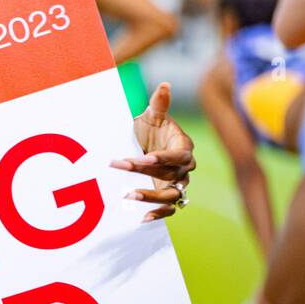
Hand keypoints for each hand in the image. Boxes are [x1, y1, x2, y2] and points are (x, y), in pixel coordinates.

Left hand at [111, 82, 195, 222]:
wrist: (147, 145)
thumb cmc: (152, 129)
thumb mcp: (153, 116)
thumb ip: (159, 103)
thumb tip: (164, 84)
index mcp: (184, 148)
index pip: (177, 155)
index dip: (164, 157)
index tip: (146, 156)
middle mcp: (184, 169)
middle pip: (169, 174)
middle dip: (144, 170)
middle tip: (120, 165)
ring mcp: (177, 184)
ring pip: (170, 195)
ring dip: (150, 197)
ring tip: (129, 195)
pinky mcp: (168, 197)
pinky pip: (169, 209)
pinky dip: (157, 214)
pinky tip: (141, 219)